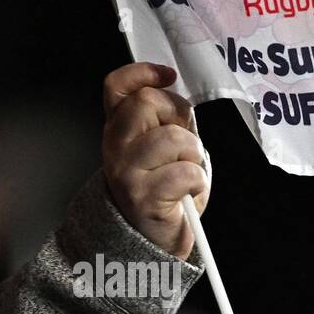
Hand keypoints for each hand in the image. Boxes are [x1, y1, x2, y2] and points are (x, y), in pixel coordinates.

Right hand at [101, 62, 208, 259]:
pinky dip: (198, 182)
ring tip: (188, 171)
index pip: (116, 86)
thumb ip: (164, 121)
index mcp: (118, 130)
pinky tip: (188, 192)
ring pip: (172, 138)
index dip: (141, 72)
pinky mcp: (143, 196)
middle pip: (147, 102)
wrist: (149, 240)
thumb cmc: (162, 192)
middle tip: (183, 144)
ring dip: (193, 154)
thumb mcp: (158, 149)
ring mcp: (126, 171)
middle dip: (179, 118)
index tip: (167, 76)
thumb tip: (180, 103)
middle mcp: (115, 147)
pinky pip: (185, 172)